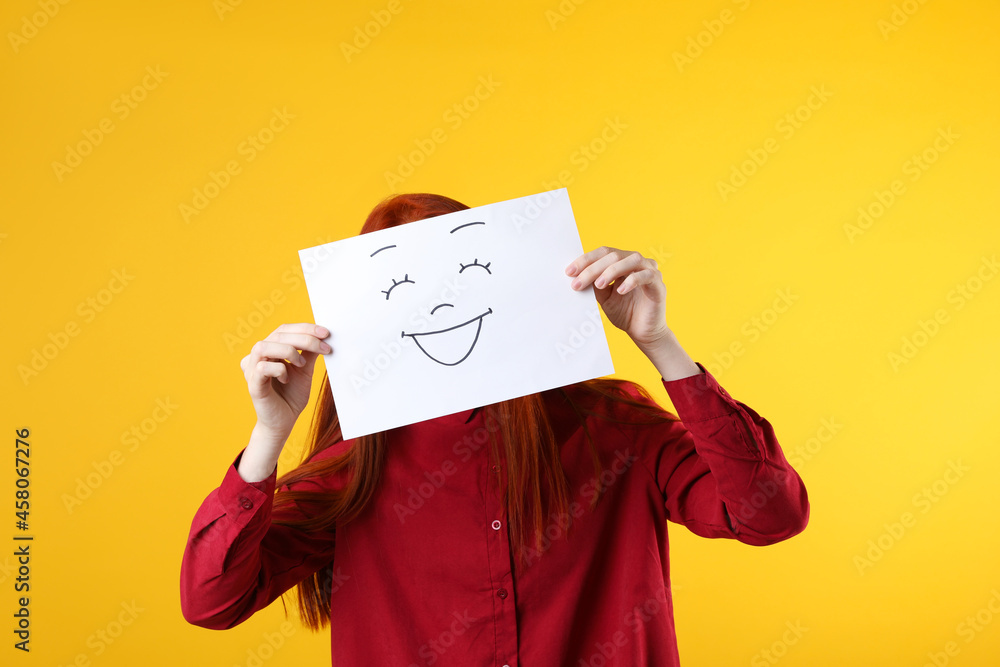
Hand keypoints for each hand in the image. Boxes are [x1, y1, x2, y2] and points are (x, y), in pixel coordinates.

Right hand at [239, 323, 330, 439]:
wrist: (284, 422)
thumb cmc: (291, 395)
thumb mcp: (305, 370)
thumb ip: (309, 352)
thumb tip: (322, 335)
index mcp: (269, 350)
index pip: (284, 330)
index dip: (305, 328)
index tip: (326, 333)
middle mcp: (257, 357)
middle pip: (277, 335)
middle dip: (304, 338)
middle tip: (324, 347)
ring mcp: (252, 370)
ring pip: (263, 346)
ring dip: (288, 351)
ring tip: (302, 363)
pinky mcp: (253, 385)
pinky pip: (262, 368)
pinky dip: (279, 370)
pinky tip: (287, 379)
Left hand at [565, 246, 670, 350]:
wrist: (643, 333)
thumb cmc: (625, 313)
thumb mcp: (604, 298)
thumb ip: (595, 285)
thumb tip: (577, 276)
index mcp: (623, 262)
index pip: (603, 253)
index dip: (585, 260)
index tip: (569, 272)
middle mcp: (637, 262)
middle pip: (613, 255)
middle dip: (592, 268)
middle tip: (577, 282)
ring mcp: (650, 271)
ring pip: (630, 260)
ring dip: (611, 271)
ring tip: (598, 284)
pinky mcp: (658, 284)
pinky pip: (645, 276)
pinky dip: (631, 281)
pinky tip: (620, 290)